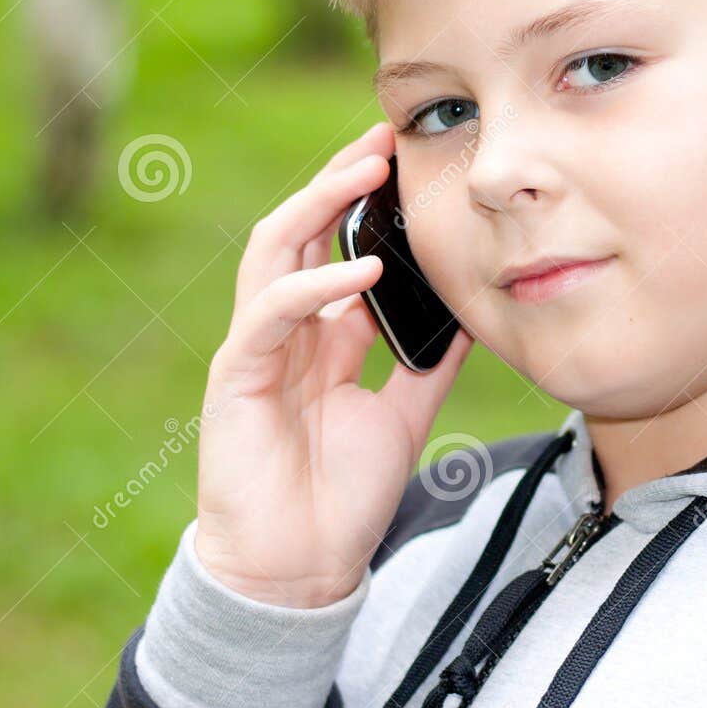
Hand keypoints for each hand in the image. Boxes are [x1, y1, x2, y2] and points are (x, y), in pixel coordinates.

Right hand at [193, 122, 473, 607]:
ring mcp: (255, 351)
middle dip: (339, 180)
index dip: (364, 204)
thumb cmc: (341, 499)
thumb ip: (427, 365)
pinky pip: (271, 313)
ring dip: (318, 205)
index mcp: (317, 340)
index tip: (407, 162)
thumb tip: (469, 317)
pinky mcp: (237, 377)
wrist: (297, 570)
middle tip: (386, 138)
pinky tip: (363, 271)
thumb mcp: (403, 417)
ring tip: (367, 170)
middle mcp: (283, 334)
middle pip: (299, 232)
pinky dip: (315, 286)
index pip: (334, 248)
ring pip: (273, 252)